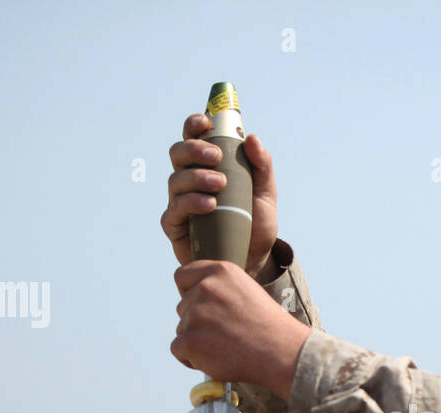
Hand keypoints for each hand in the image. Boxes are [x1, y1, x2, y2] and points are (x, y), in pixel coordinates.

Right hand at [162, 114, 279, 277]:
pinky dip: (191, 203)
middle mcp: (189, 181)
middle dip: (194, 149)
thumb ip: (262, 165)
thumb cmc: (255, 225)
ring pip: (175, 180)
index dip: (194, 125)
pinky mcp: (176, 227)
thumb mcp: (266, 194)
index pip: (193, 137)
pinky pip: (174, 210)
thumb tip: (251, 137)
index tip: (207, 122)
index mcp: (207, 166)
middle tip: (217, 156)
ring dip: (197, 177)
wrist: (254, 261)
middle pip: (178, 153)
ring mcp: (180, 203)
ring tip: (221, 184)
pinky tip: (210, 205)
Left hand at [171, 259, 311, 401]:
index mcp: (220, 271)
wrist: (282, 353)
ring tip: (226, 347)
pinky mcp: (190, 341)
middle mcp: (205, 288)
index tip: (201, 306)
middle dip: (198, 322)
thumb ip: (220, 289)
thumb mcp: (247, 291)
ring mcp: (195, 315)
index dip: (188, 293)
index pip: (182, 276)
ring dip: (197, 340)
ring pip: (182, 329)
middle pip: (183, 307)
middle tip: (225, 334)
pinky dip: (192, 359)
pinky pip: (178, 349)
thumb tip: (194, 298)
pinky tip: (216, 359)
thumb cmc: (268, 327)